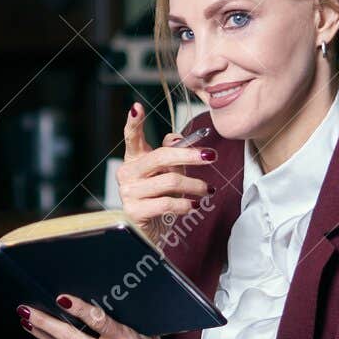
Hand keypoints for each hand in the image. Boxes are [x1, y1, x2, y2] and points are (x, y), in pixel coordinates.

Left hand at [19, 294, 191, 338]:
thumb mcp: (149, 338)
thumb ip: (126, 323)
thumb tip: (104, 302)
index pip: (99, 321)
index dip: (79, 309)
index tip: (61, 298)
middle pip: (70, 338)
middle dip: (44, 322)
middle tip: (25, 309)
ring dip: (43, 335)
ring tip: (27, 321)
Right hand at [118, 102, 212, 247]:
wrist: (149, 232)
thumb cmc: (159, 198)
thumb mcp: (167, 173)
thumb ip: (172, 154)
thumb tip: (178, 138)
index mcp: (134, 160)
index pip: (132, 138)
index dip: (133, 122)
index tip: (137, 106)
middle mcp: (127, 173)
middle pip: (160, 157)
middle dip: (189, 155)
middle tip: (211, 155)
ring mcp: (128, 192)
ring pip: (169, 182)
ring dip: (194, 186)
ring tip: (207, 190)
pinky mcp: (134, 211)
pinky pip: (166, 203)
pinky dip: (185, 205)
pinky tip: (193, 206)